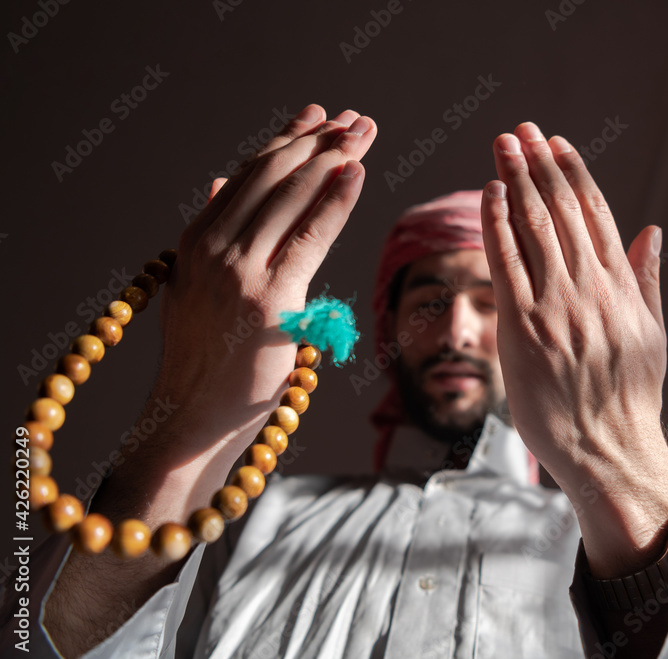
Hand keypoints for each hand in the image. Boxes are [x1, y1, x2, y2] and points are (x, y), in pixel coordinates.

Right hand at [140, 105, 375, 477]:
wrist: (189, 418)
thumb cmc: (204, 362)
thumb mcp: (193, 287)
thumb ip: (212, 235)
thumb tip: (220, 182)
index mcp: (196, 241)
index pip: (249, 174)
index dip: (288, 139)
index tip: (319, 117)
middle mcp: (213, 247)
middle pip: (274, 176)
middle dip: (319, 141)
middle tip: (356, 120)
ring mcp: (238, 271)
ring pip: (292, 196)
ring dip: (333, 158)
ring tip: (364, 133)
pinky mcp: (268, 298)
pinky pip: (309, 236)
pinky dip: (335, 200)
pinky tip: (356, 174)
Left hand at [481, 122, 667, 577]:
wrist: (608, 450)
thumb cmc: (630, 398)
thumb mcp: (653, 335)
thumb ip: (648, 279)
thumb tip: (654, 229)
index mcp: (623, 290)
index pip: (597, 217)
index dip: (574, 174)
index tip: (558, 144)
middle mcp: (592, 292)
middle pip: (561, 213)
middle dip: (538, 166)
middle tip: (521, 130)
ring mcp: (558, 310)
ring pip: (534, 230)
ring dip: (515, 182)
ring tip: (502, 147)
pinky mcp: (525, 332)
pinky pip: (508, 266)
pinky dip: (497, 226)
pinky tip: (489, 196)